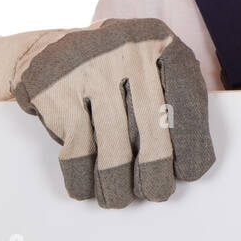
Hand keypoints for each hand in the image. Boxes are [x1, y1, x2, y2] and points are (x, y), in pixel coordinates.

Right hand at [0, 18, 215, 206]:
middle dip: (156, 169)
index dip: (192, 142)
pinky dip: (83, 175)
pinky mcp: (58, 90)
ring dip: (117, 181)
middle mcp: (128, 50)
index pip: (187, 98)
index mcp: (160, 42)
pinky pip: (78, 147)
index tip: (190, 172)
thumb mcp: (152, 63)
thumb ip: (177, 96)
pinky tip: (87, 188)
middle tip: (157, 192)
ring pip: (113, 143)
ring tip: (120, 198)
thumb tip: (193, 160)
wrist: (48, 48)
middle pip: (152, 125)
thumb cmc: (115, 68)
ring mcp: (91, 69)